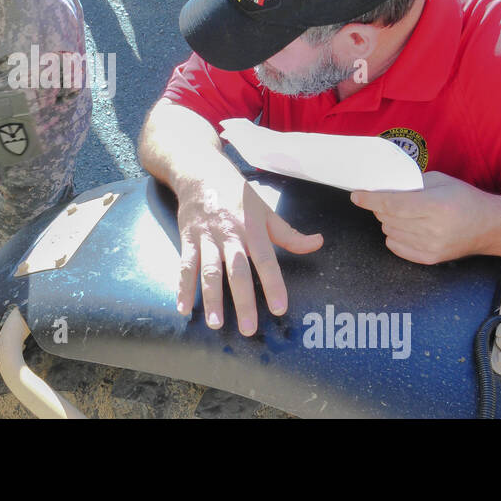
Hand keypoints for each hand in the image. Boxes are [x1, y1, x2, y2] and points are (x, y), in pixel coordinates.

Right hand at [176, 173, 322, 335]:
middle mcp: (229, 233)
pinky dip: (182, 288)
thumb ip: (289, 233)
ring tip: (216, 324)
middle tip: (249, 328)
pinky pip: (185, 266)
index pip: (266, 259)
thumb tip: (318, 243)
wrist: (199, 172)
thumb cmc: (236, 193)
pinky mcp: (188, 239)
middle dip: (242, 300)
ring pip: (209, 271)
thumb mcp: (265, 209)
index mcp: (252, 227)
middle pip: (236, 270)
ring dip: (211, 299)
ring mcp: (206, 238)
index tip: (279, 309)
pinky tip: (182, 309)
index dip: (273, 284)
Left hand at [350, 171, 496, 264]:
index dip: (370, 199)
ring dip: (389, 220)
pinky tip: (407, 227)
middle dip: (381, 206)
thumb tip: (383, 187)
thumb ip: (411, 184)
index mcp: (436, 206)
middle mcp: (433, 229)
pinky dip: (395, 235)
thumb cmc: (465, 200)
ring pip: (389, 231)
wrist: (489, 226)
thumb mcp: (440, 181)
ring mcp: (431, 247)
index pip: (392, 203)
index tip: (357, 196)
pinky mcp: (430, 259)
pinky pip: (396, 246)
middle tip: (389, 199)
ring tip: (406, 213)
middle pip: (387, 217)